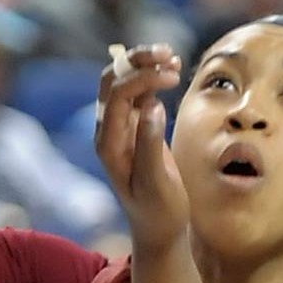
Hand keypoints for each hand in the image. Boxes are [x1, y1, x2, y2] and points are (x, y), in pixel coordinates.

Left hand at [95, 43, 186, 253]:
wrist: (159, 228)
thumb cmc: (159, 210)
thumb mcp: (156, 183)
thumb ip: (150, 144)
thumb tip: (152, 105)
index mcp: (108, 143)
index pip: (115, 96)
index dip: (141, 79)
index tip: (172, 76)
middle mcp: (109, 130)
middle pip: (112, 80)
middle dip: (137, 61)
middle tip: (169, 54)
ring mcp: (121, 127)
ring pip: (124, 82)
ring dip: (145, 65)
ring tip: (174, 58)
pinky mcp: (136, 127)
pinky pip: (138, 92)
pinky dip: (153, 77)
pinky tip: (174, 70)